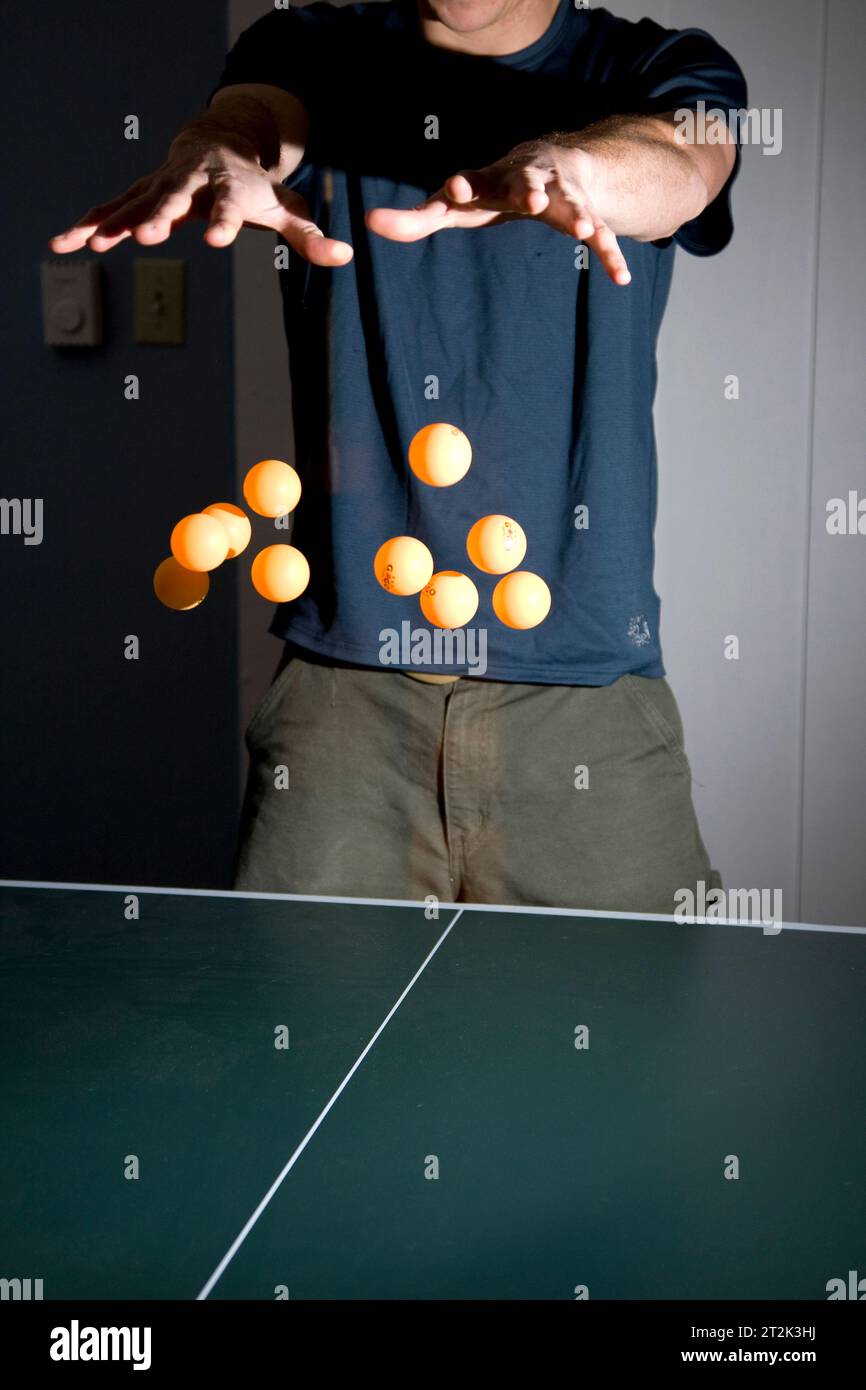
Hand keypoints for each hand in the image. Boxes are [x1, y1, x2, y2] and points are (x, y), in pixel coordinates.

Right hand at [50, 140, 352, 266]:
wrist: (218, 143)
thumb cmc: (255, 184)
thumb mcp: (285, 209)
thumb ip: (311, 236)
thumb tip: (345, 256)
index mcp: (228, 187)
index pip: (228, 208)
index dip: (224, 222)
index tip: (217, 240)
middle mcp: (191, 183)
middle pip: (174, 200)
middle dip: (159, 217)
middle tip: (146, 237)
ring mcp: (161, 186)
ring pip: (134, 204)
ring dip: (112, 224)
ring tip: (91, 244)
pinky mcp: (141, 194)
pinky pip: (111, 209)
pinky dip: (88, 224)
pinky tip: (64, 242)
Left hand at [366, 140, 630, 285]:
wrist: (550, 161)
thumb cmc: (491, 189)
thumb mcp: (456, 203)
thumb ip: (417, 217)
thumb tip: (368, 223)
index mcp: (491, 177)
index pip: (473, 178)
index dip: (463, 185)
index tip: (454, 189)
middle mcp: (528, 179)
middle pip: (527, 182)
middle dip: (530, 189)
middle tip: (530, 200)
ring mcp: (561, 195)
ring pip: (570, 203)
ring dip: (577, 214)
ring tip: (582, 230)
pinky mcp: (586, 214)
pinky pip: (602, 235)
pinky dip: (610, 254)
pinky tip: (620, 280)